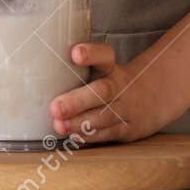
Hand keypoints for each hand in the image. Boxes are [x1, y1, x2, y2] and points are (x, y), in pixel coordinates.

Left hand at [50, 43, 173, 144]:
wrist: (151, 98)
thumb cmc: (113, 82)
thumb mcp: (103, 69)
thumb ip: (78, 69)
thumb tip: (38, 67)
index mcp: (111, 68)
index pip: (104, 56)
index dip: (91, 53)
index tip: (75, 53)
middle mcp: (120, 87)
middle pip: (102, 91)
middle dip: (77, 101)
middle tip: (55, 107)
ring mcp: (125, 109)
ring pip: (104, 116)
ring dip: (80, 123)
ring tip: (59, 125)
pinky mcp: (127, 129)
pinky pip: (108, 133)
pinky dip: (91, 136)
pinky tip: (75, 136)